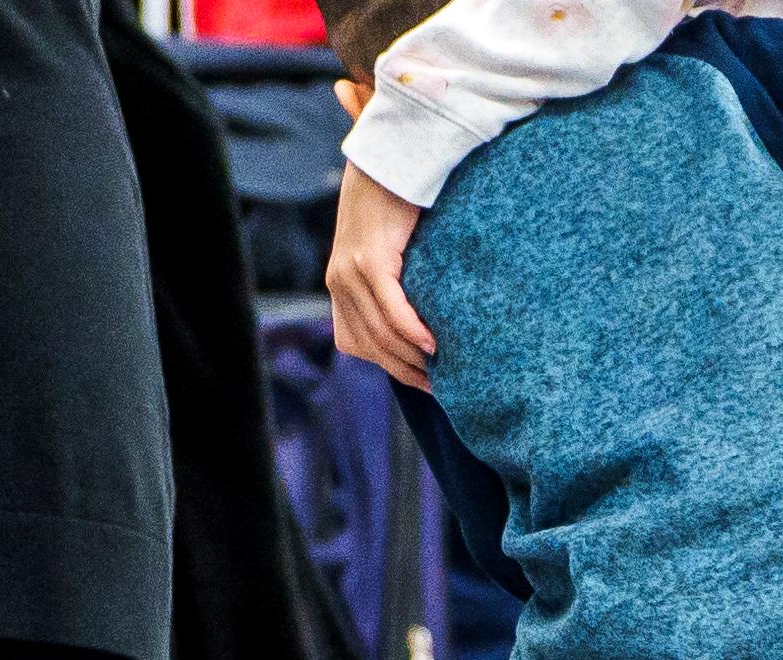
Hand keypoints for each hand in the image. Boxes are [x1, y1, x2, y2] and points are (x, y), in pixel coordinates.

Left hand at [327, 83, 437, 390]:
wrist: (393, 149)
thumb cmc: (398, 192)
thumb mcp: (390, 240)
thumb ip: (394, 273)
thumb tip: (418, 308)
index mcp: (339, 279)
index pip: (355, 341)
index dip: (388, 365)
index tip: (422, 379)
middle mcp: (338, 279)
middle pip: (371, 345)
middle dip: (404, 371)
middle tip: (441, 387)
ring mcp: (350, 270)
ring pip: (382, 333)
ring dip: (413, 359)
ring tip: (444, 372)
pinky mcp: (370, 260)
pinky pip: (392, 311)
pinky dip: (412, 332)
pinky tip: (434, 345)